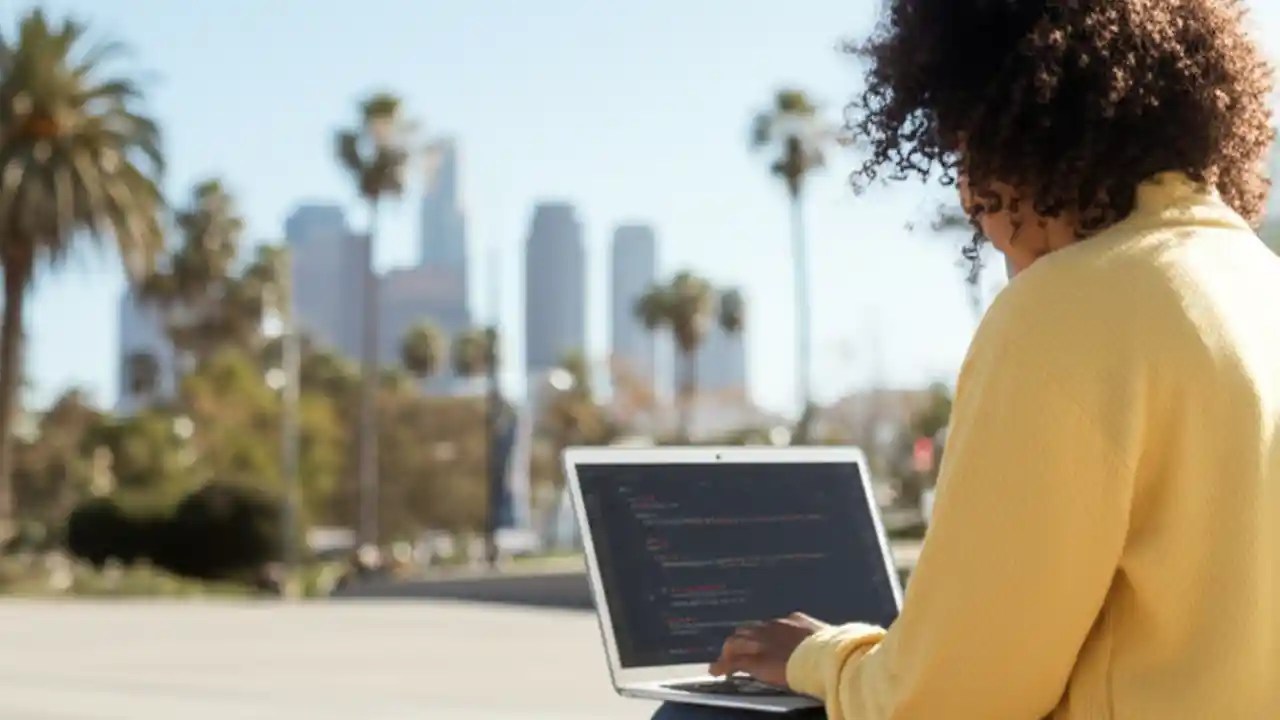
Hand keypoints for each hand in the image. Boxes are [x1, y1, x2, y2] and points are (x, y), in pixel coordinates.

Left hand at [709, 613, 827, 687]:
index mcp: (793, 622)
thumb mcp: (829, 639)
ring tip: (724, 661)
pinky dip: (723, 666)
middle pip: (749, 629)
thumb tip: (833, 644)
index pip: (771, 625)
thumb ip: (822, 641)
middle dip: (743, 639)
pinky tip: (717, 671)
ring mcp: (762, 642)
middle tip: (739, 650)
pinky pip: (733, 662)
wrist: (826, 656)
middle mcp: (773, 627)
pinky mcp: (755, 659)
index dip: (764, 635)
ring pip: (736, 641)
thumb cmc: (834, 650)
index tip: (764, 641)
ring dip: (729, 651)